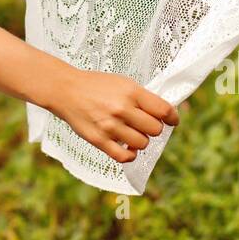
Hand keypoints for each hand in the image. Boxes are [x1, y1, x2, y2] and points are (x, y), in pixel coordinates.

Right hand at [47, 69, 179, 163]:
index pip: (163, 110)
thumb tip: (164, 114)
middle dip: (153, 128)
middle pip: (155, 129)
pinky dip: (131, 154)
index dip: (172, 117)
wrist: (66, 90)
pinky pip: (124, 156)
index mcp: (131, 92)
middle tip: (145, 124)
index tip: (172, 120)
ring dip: (141, 140)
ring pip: (142, 143)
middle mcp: (122, 109)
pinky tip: (128, 148)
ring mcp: (110, 126)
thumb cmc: (96, 86)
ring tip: (132, 133)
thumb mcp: (123, 83)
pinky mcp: (99, 140)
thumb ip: (142, 97)